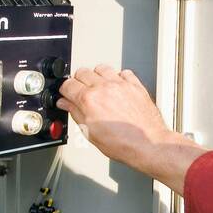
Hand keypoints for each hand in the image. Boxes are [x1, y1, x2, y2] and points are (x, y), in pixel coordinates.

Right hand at [58, 65, 202, 191]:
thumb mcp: (90, 133)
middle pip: (82, 72)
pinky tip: (116, 88)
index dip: (64, 91)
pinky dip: (118, 78)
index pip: (68, 84)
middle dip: (78, 82)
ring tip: (98, 88)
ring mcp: (121, 84)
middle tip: (81, 93)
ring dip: (97, 76)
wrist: (148, 144)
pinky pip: (123, 72)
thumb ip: (76, 113)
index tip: (67, 94)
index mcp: (89, 99)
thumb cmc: (123, 144)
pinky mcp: (135, 85)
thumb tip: (65, 104)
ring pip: (101, 68)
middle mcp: (104, 88)